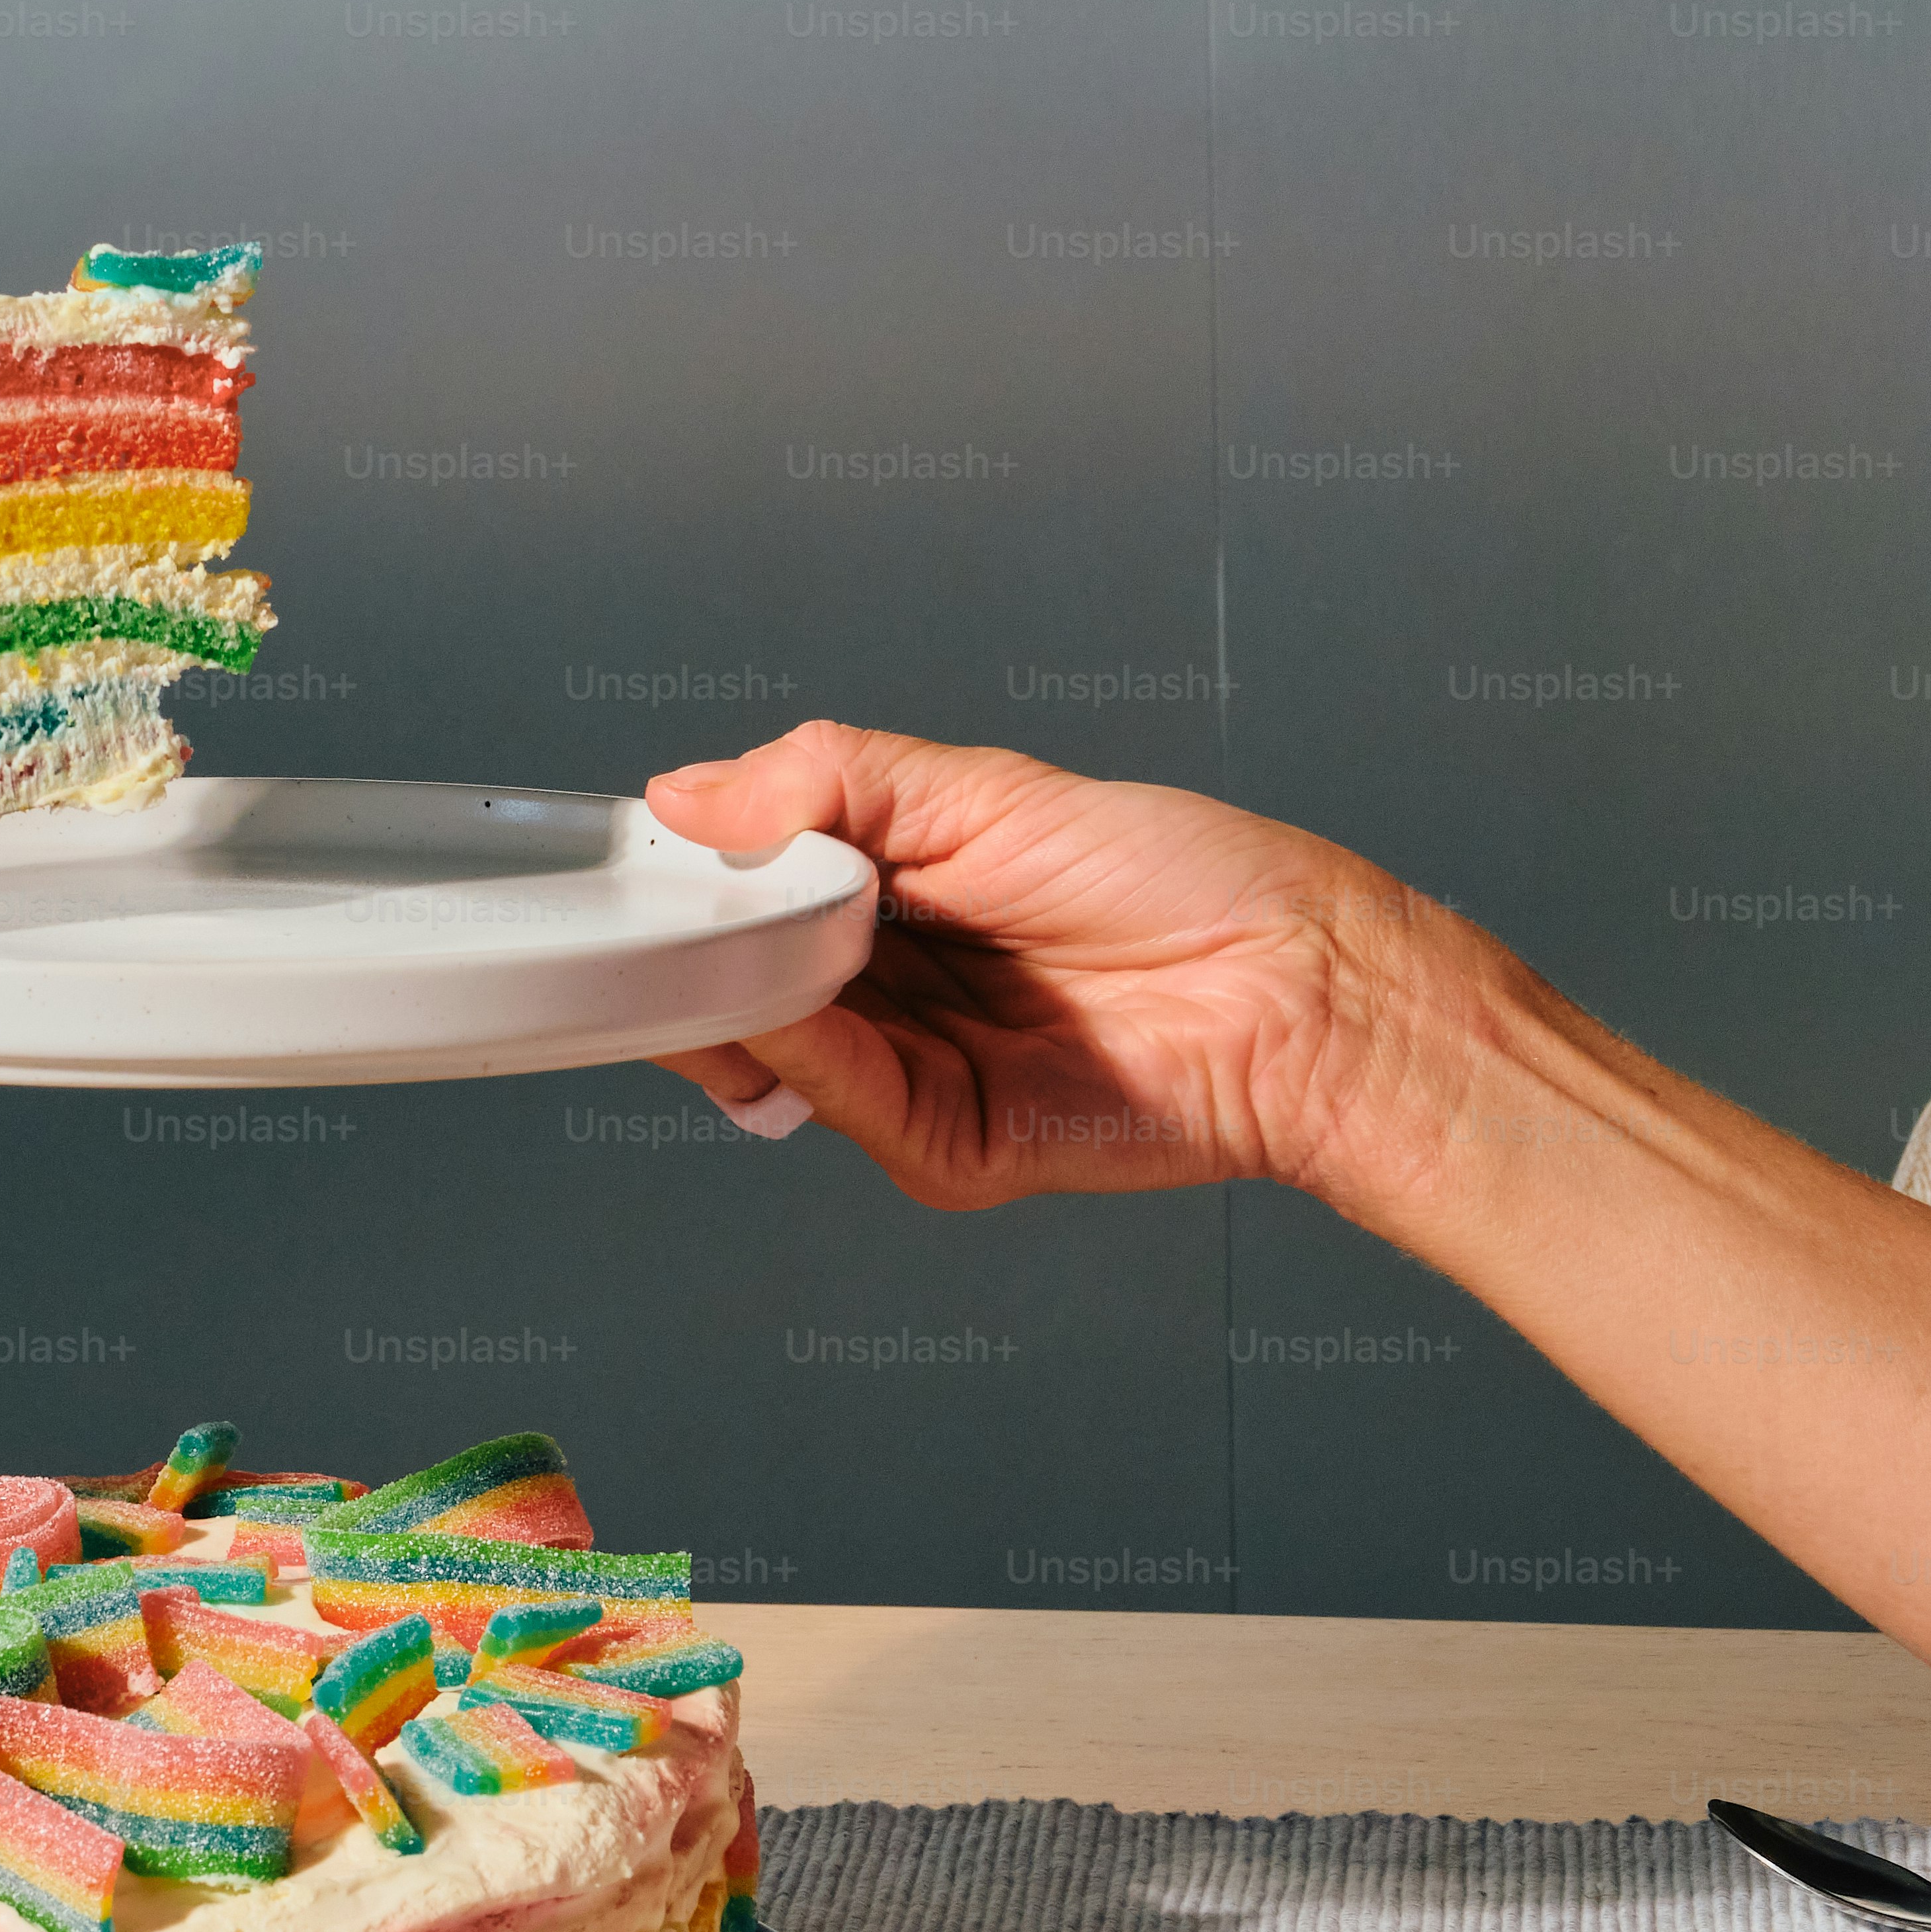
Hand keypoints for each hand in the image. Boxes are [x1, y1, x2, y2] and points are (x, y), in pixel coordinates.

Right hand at [641, 721, 1499, 1210]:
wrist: (1299, 984)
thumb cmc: (1184, 878)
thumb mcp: (982, 790)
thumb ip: (828, 784)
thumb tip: (689, 792)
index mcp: (895, 900)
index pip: (752, 896)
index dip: (691, 880)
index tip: (631, 858)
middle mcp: (895, 995)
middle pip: (744, 981)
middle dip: (688, 947)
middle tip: (636, 911)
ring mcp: (915, 1077)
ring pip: (774, 1047)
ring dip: (727, 998)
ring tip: (700, 945)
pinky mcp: (946, 1147)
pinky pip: (842, 1100)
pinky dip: (800, 1054)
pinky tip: (782, 1005)